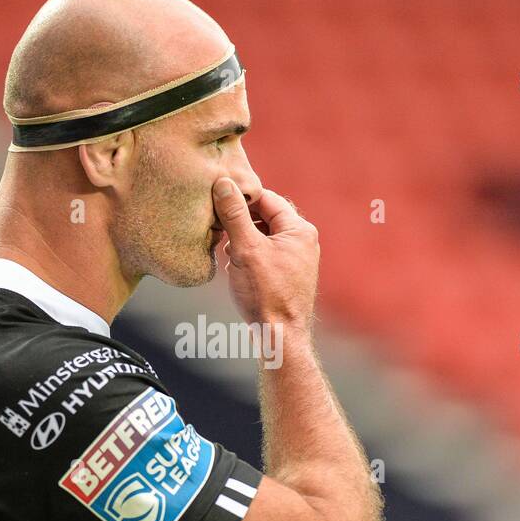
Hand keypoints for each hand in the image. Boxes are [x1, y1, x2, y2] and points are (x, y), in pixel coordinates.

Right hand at [213, 178, 318, 332]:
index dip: (241, 198)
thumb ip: (235, 214)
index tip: (217, 202)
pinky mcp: (287, 274)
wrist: (279, 337)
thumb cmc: (265, 294)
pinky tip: (235, 270)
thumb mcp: (245, 249)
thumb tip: (223, 183)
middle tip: (221, 231)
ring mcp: (295, 259)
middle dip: (240, 223)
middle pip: (264, 217)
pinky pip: (263, 254)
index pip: (266, 198)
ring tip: (229, 255)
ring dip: (241, 241)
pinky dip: (247, 257)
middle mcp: (302, 241)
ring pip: (261, 237)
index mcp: (299, 230)